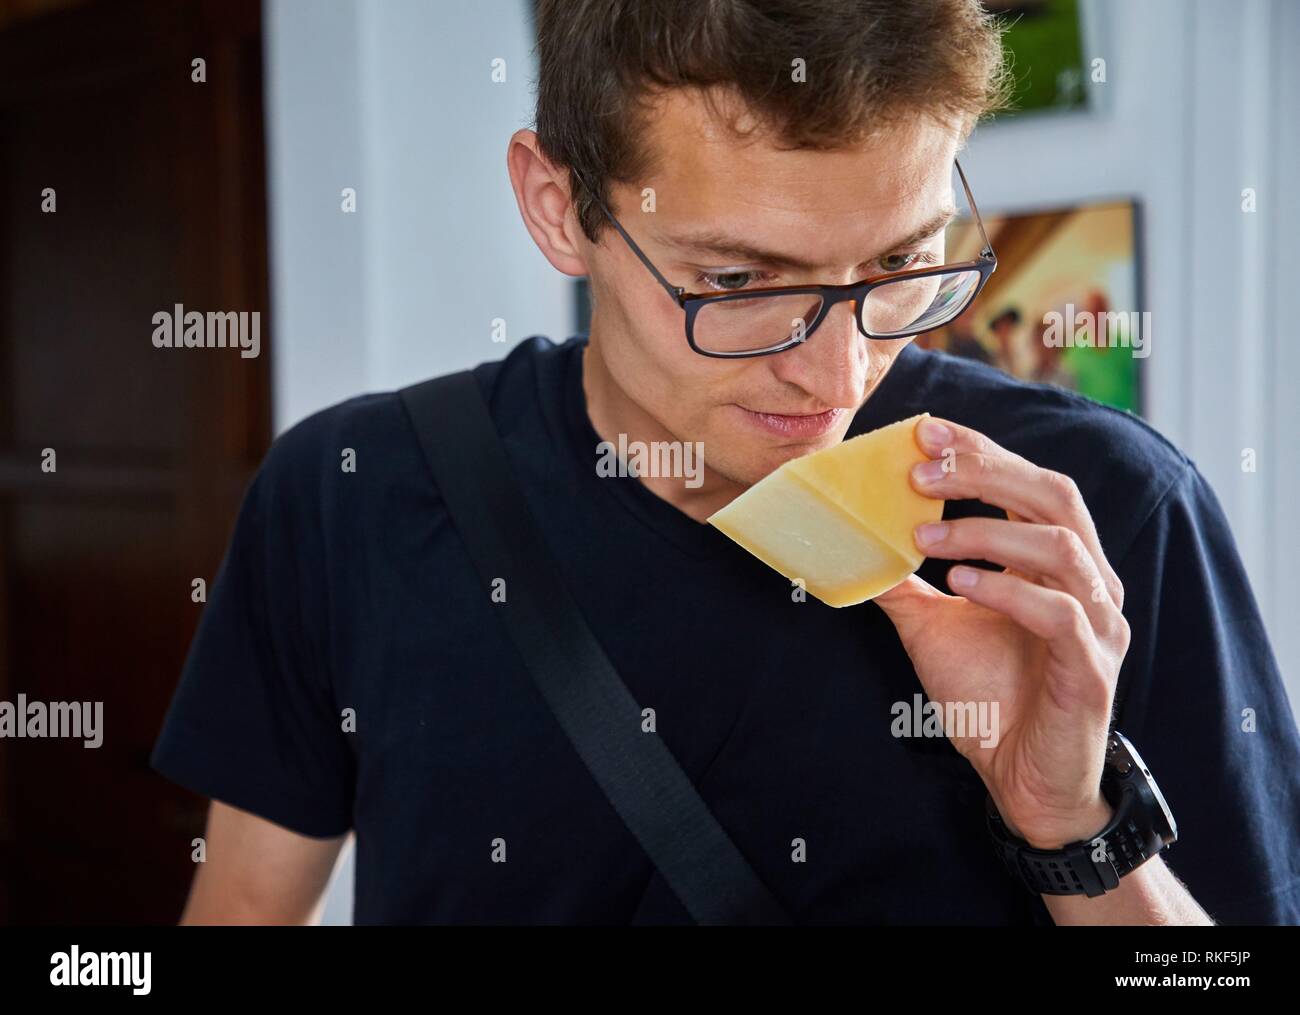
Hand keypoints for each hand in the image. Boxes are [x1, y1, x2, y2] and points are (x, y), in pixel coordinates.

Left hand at [874, 417, 1129, 848]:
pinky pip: (1057, 613)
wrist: (1022, 781)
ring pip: (1058, 546)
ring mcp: (1098, 623)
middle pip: (1053, 495)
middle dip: (985, 471)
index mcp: (1058, 561)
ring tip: (924, 534)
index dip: (982, 449)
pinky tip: (958, 584)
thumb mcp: (933, 627)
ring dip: (986, 530)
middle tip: (920, 469)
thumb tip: (853, 540)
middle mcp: (1089, 581)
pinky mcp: (1091, 668)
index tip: (924, 431)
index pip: (1028, 482)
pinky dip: (1005, 589)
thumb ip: (904, 582)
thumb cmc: (989, 698)